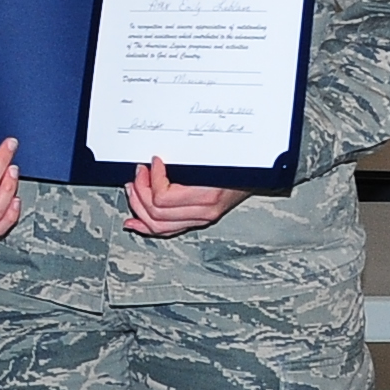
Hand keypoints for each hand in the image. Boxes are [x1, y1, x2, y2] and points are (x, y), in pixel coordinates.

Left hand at [122, 158, 240, 236]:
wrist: (255, 177)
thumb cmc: (239, 166)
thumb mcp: (215, 159)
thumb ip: (186, 161)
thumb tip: (157, 159)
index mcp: (207, 197)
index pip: (163, 198)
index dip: (152, 179)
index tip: (153, 162)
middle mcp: (202, 212)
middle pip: (156, 212)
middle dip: (140, 191)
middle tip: (138, 174)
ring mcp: (199, 219)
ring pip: (157, 225)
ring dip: (139, 207)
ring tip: (133, 190)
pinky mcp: (196, 221)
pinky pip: (167, 230)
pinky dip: (146, 227)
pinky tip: (135, 222)